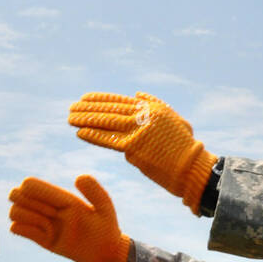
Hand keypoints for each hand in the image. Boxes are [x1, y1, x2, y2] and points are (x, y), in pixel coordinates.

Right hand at [9, 174, 130, 261]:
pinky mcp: (40, 238)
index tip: (56, 207)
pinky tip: (45, 237)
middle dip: (29, 205)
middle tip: (52, 216)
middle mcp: (47, 206)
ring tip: (50, 228)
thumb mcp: (105, 208)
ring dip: (28, 219)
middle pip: (16, 195)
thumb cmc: (106, 228)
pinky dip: (24, 230)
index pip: (31, 184)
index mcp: (59, 196)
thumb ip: (94, 191)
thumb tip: (77, 178)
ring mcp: (42, 222)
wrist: (104, 252)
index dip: (35, 193)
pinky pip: (15, 228)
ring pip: (14, 211)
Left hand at [68, 91, 216, 213]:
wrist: (192, 167)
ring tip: (71, 118)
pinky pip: (109, 140)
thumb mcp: (174, 120)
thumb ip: (155, 104)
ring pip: (106, 122)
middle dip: (88, 108)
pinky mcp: (134, 147)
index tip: (85, 98)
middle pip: (110, 109)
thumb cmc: (185, 148)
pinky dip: (93, 135)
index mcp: (152, 108)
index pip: (120, 101)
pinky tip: (80, 132)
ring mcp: (138, 130)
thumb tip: (137, 94)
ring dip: (86, 120)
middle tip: (71, 107)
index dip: (101, 99)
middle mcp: (144, 115)